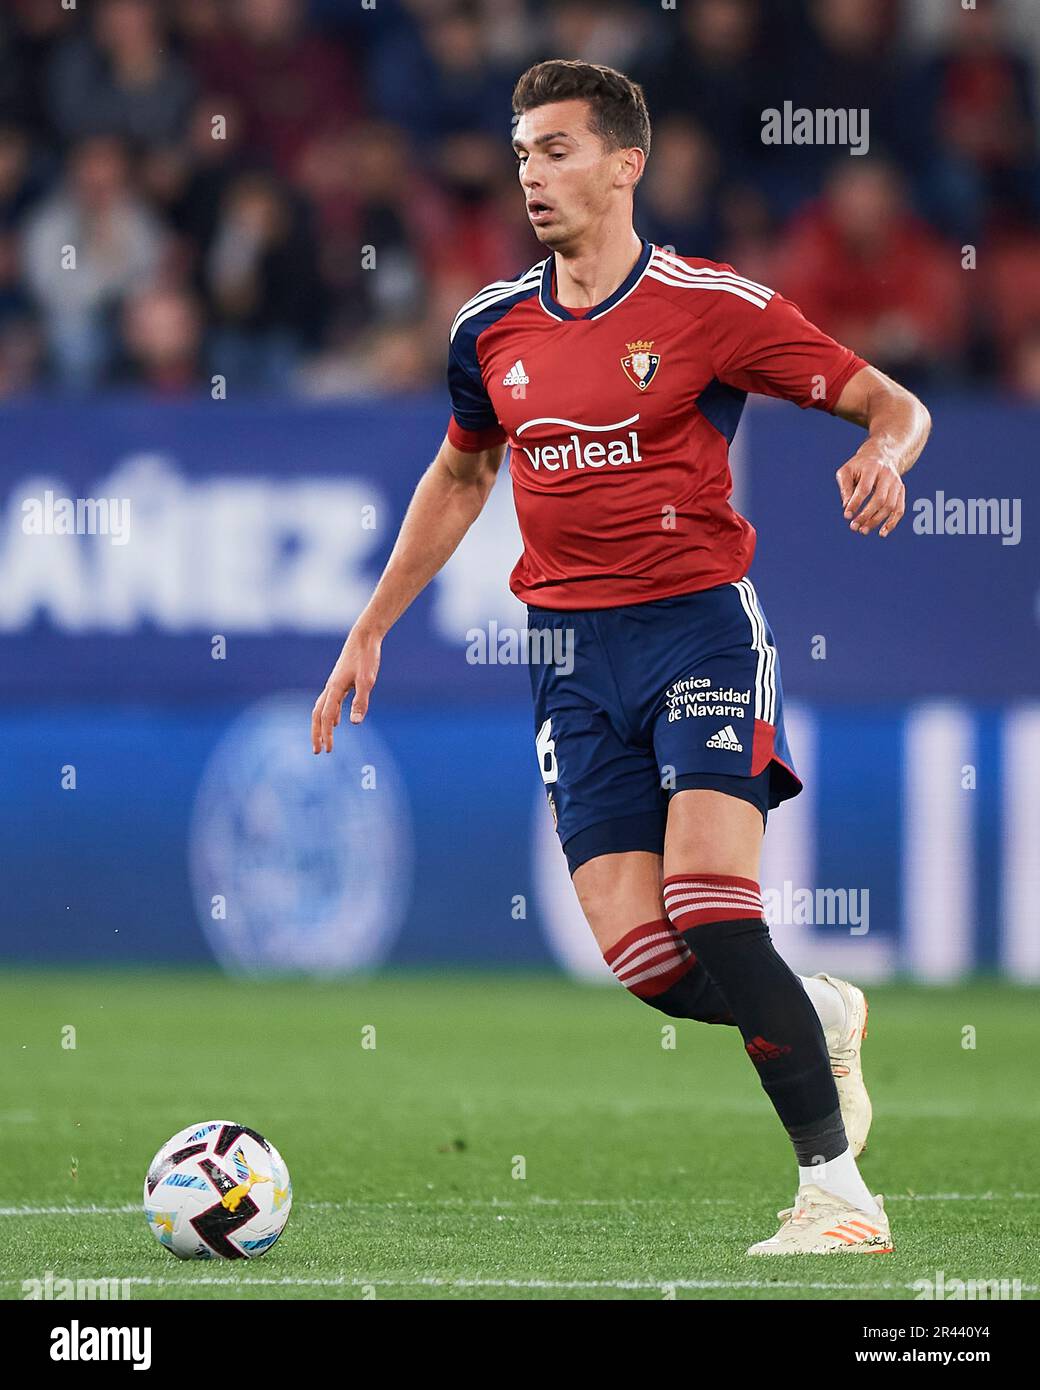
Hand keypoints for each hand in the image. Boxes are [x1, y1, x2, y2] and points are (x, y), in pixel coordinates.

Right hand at [311, 625, 381, 752]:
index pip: (326, 717)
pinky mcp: (340, 681)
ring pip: (321, 708)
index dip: (326, 735)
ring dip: (321, 725)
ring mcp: (334, 684)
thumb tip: (354, 723)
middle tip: (317, 751)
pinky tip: (337, 721)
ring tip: (323, 740)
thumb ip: (361, 702)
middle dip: (316, 734)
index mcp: (335, 689)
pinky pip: (330, 702)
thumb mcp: (367, 681)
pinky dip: (330, 714)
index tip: (327, 750)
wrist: (364, 638)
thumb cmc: (366, 658)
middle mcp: (330, 687)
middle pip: (317, 715)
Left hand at [835, 446, 905, 536]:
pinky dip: (892, 523)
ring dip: (876, 521)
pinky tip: (882, 533)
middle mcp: (887, 476)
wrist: (881, 456)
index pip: (865, 489)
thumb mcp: (846, 471)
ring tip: (863, 530)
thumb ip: (845, 487)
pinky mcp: (901, 492)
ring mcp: (896, 484)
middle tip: (853, 527)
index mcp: (872, 468)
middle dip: (866, 515)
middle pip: (879, 499)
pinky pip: (899, 509)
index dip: (856, 503)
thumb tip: (846, 506)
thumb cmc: (859, 466)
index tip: (846, 516)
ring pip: (890, 506)